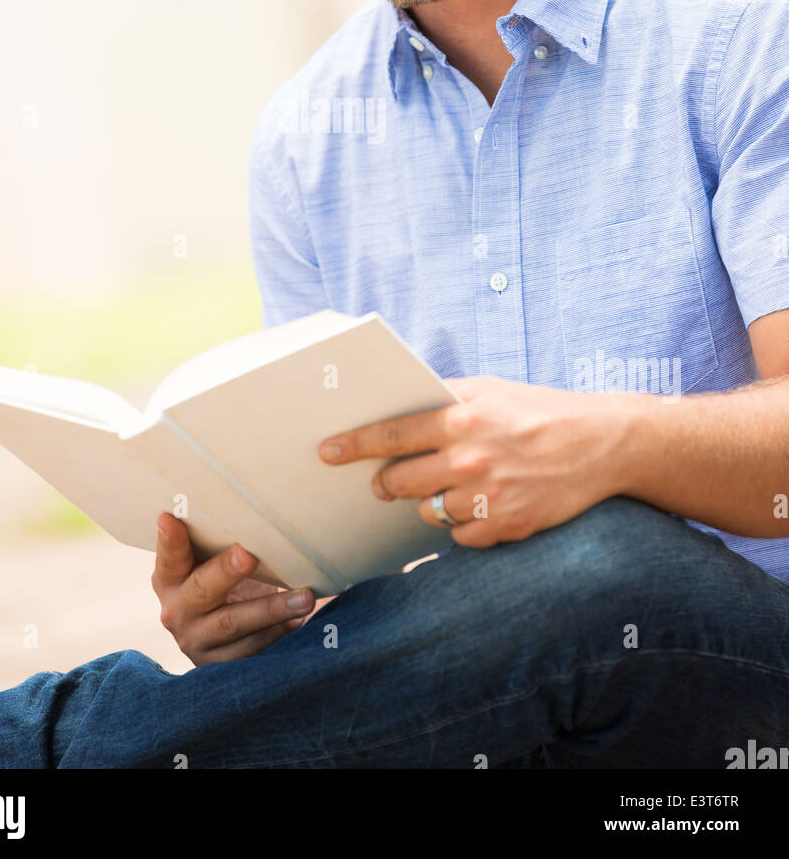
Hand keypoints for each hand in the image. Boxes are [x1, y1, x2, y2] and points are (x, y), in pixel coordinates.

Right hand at [151, 513, 317, 664]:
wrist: (214, 635)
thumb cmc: (216, 582)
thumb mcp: (206, 561)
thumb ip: (213, 540)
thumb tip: (246, 502)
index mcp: (168, 580)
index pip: (169, 557)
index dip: (169, 540)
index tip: (170, 518)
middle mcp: (177, 612)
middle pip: (203, 590)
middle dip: (227, 572)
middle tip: (249, 555)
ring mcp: (198, 642)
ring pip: (233, 624)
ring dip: (271, 610)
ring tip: (304, 597)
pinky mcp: (219, 666)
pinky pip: (251, 650)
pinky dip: (278, 633)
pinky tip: (298, 619)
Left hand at [318, 375, 633, 545]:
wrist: (600, 444)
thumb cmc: (540, 410)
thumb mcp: (490, 390)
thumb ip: (445, 399)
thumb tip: (399, 406)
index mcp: (461, 420)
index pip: (391, 434)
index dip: (353, 445)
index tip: (326, 452)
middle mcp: (469, 460)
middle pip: (398, 482)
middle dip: (386, 483)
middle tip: (385, 481)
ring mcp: (487, 498)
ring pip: (427, 512)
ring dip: (429, 502)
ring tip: (454, 486)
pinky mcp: (506, 526)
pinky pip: (460, 537)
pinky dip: (463, 525)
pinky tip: (483, 504)